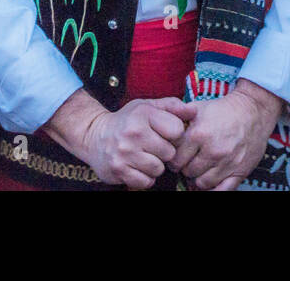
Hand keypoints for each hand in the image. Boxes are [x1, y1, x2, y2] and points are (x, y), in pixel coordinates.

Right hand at [78, 97, 196, 189]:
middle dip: (164, 152)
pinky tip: (137, 167)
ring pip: (159, 169)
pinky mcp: (119, 170)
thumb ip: (172, 106)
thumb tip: (195, 111)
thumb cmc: (128, 121)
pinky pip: (146, 182)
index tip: (164, 133)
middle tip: (152, 146)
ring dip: (155, 166)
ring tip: (144, 156)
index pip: (177, 129)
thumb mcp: (147, 107)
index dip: (174, 134)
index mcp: (143, 113)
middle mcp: (133, 132)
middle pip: (170, 153)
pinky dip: (144, 177)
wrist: (94, 137)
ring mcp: (125, 152)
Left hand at [169, 79, 282, 190]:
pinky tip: (210, 180)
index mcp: (199, 134)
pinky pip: (222, 190)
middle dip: (186, 168)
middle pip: (188, 172)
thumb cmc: (223, 109)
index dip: (174, 158)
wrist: (253, 109)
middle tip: (189, 162)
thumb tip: (162, 132)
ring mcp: (227, 163)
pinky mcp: (240, 171)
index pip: (176, 159)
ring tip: (200, 168)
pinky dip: (213, 189)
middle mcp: (212, 151)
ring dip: (198, 178)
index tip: (177, 156)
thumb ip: (178, 120)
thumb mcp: (198, 108)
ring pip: (202, 184)